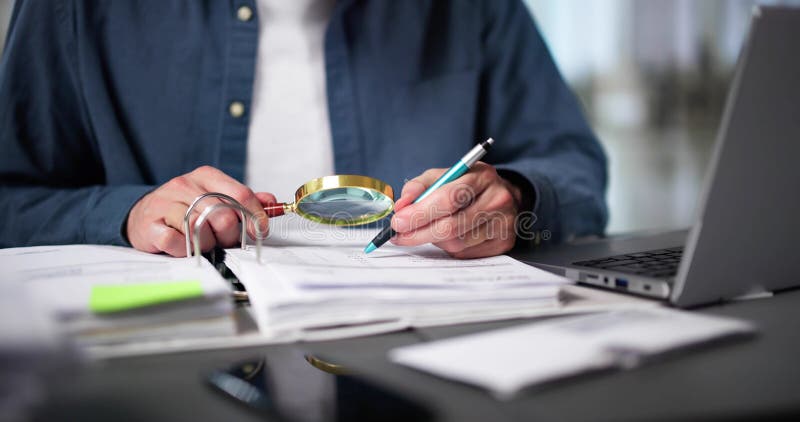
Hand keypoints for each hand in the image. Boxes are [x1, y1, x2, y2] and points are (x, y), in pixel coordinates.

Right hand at [126, 166, 275, 256]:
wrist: (143, 215)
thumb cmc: (184, 208)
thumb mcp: (215, 197)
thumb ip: (243, 200)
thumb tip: (271, 202)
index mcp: (206, 176)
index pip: (241, 195)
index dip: (255, 217)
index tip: (259, 231)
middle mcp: (185, 185)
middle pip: (224, 216)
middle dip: (229, 235)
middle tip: (222, 240)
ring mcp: (166, 203)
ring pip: (201, 231)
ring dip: (206, 244)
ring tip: (200, 241)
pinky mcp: (151, 224)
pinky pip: (177, 243)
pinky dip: (184, 250)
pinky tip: (182, 245)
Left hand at [390, 162, 522, 257]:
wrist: (501, 197)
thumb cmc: (466, 186)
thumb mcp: (443, 176)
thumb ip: (419, 187)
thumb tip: (401, 206)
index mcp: (482, 176)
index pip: (449, 198)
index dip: (420, 213)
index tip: (399, 222)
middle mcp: (497, 199)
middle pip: (452, 225)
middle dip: (419, 233)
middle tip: (400, 236)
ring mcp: (503, 223)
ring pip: (457, 243)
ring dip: (434, 241)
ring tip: (428, 231)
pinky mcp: (503, 243)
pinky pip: (465, 254)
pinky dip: (449, 248)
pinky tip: (447, 237)